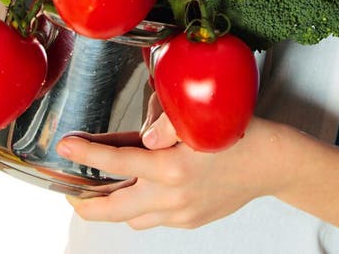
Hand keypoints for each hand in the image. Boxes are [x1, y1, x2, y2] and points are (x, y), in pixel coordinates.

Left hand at [57, 115, 277, 230]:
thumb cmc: (239, 134)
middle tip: (68, 190)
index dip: (87, 153)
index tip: (66, 145)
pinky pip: (154, 218)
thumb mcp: (201, 119)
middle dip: (86, 203)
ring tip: (100, 187)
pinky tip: (138, 187)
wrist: (272, 163)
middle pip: (114, 209)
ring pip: (132, 218)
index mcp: (172, 168)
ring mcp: (181, 214)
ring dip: (113, 205)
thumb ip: (165, 125)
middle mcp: (173, 197)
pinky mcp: (190, 220)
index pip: (117, 162)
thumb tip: (142, 137)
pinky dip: (139, 206)